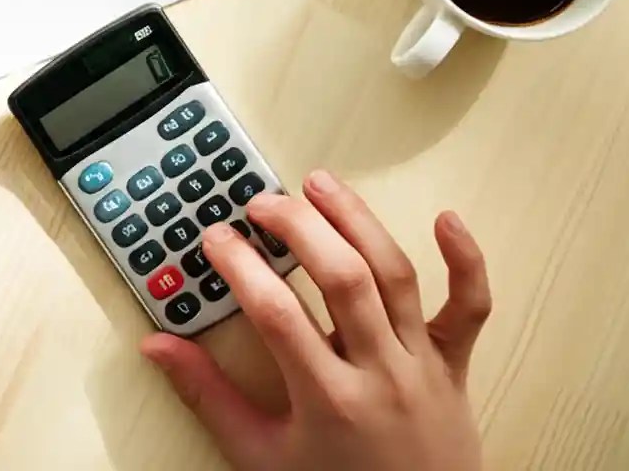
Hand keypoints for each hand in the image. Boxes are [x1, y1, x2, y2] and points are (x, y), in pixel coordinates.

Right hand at [142, 171, 490, 470]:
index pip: (277, 313)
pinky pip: (470, 309)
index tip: (216, 238)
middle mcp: (378, 373)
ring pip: (395, 275)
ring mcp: (421, 364)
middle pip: (342, 278)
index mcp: (326, 400)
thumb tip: (158, 347)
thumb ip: (207, 396)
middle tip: (262, 201)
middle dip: (299, 227)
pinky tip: (448, 219)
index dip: (242, 266)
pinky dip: (467, 262)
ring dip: (357, 220)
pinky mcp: (454, 365)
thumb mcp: (258, 455)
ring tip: (320, 184)